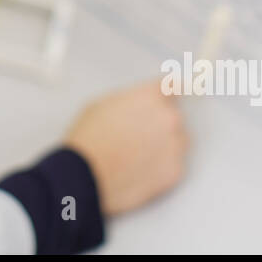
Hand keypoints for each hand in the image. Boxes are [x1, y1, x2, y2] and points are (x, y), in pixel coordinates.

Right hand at [63, 80, 188, 215]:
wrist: (83, 176)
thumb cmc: (88, 137)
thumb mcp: (101, 104)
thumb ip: (129, 100)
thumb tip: (138, 104)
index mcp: (151, 97)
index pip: (174, 85)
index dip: (173, 90)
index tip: (175, 94)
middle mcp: (169, 118)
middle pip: (174, 117)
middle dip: (160, 123)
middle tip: (138, 135)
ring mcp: (174, 146)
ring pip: (178, 142)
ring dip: (165, 145)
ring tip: (138, 156)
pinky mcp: (175, 172)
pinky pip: (174, 165)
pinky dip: (162, 168)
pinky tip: (140, 171)